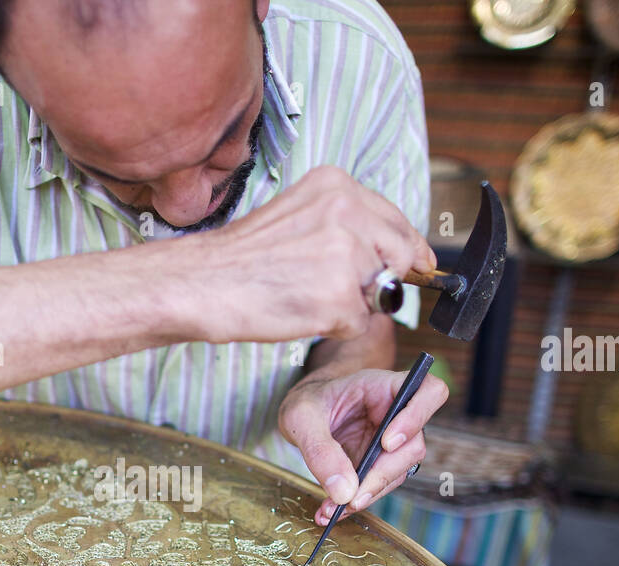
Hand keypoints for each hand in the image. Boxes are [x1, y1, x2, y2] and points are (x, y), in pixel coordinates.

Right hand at [180, 166, 435, 343]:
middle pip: (400, 255)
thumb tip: (399, 255)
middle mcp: (347, 212)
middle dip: (379, 279)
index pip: (396, 220)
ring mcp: (346, 256)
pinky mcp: (339, 298)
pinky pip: (358, 323)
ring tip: (302, 294)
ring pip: (379, 293)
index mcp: (336, 186)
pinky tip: (297, 310)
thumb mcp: (298, 217)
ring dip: (349, 304)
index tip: (417, 265)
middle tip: (333, 288)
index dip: (405, 249)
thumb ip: (346, 226)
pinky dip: (333, 327)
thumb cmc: (241, 258)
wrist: (201, 283)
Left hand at [278, 367, 449, 522]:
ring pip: (398, 473)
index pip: (428, 392)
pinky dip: (354, 502)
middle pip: (413, 446)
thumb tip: (343, 492)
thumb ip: (319, 449)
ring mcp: (392, 443)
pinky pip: (377, 487)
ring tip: (331, 509)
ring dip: (366, 495)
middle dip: (382, 475)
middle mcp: (397, 415)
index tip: (387, 442)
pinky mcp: (379, 466)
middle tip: (351, 497)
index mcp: (385, 387)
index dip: (416, 417)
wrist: (302, 414)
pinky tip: (329, 511)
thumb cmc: (307, 402)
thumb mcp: (301, 417)